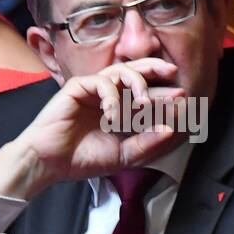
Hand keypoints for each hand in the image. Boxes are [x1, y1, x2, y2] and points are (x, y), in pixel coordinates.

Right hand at [0, 58, 185, 198]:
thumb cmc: (82, 159)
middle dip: (156, 70)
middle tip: (174, 73)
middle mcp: (109, 95)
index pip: (146, 96)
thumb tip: (171, 130)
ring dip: (138, 82)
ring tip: (145, 102)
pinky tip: (112, 116)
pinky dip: (112, 97)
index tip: (183, 101)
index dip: (164, 96)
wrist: (50, 163)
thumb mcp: (122, 155)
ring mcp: (94, 89)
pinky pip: (102, 81)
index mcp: (121, 110)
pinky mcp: (78, 86)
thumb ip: (146, 143)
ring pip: (122, 70)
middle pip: (136, 73)